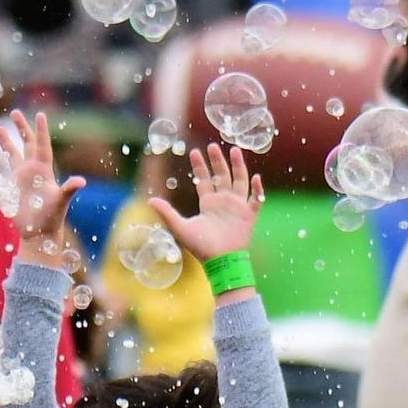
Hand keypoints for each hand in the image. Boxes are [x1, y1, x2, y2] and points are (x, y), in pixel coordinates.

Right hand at [0, 113, 85, 263]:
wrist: (39, 233)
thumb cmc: (52, 217)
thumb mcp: (60, 202)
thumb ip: (68, 190)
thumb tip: (81, 182)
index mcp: (43, 170)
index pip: (41, 145)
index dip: (40, 131)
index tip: (40, 114)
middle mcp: (32, 171)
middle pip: (26, 144)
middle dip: (21, 128)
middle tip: (15, 112)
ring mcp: (21, 179)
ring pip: (12, 155)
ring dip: (6, 142)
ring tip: (0, 127)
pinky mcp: (11, 188)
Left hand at [151, 144, 263, 266]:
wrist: (221, 261)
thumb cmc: (201, 247)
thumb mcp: (180, 227)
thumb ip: (167, 212)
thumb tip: (150, 199)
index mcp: (208, 204)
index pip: (205, 180)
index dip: (200, 166)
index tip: (194, 151)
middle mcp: (223, 202)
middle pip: (222, 176)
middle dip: (218, 161)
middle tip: (212, 145)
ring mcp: (237, 207)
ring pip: (240, 181)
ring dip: (238, 166)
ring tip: (234, 150)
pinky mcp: (249, 215)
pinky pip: (256, 199)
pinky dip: (257, 189)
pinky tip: (255, 177)